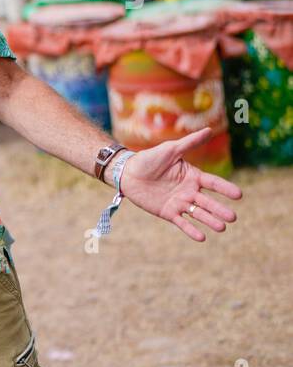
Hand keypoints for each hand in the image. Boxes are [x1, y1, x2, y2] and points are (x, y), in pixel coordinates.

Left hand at [117, 129, 241, 241]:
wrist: (127, 172)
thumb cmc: (149, 159)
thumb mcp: (170, 149)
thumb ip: (190, 143)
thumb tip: (210, 130)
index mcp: (193, 176)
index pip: (214, 183)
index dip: (225, 189)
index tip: (239, 195)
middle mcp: (189, 191)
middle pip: (208, 202)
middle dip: (220, 210)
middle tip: (232, 218)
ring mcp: (179, 203)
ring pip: (198, 214)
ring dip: (210, 221)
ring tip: (222, 227)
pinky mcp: (168, 213)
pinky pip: (182, 222)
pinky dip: (191, 230)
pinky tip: (202, 237)